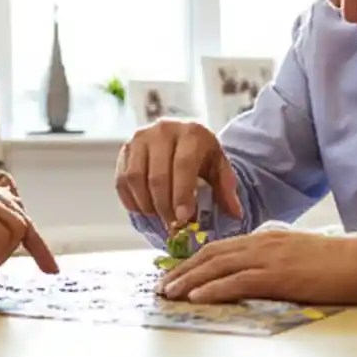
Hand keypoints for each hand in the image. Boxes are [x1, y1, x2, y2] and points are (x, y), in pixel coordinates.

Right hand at [115, 119, 243, 231]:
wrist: (184, 139)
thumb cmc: (203, 157)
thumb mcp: (220, 169)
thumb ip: (226, 190)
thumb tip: (235, 214)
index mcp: (191, 133)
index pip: (183, 165)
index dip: (182, 195)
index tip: (183, 219)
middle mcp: (163, 130)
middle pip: (157, 175)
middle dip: (164, 206)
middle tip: (172, 226)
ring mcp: (140, 138)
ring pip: (135, 177)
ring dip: (146, 204)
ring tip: (159, 218)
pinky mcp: (125, 149)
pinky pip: (121, 179)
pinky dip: (131, 200)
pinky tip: (144, 211)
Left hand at [157, 228, 356, 304]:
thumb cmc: (335, 262)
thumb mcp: (295, 253)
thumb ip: (271, 257)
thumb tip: (250, 271)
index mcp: (265, 237)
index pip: (219, 247)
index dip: (193, 261)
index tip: (175, 274)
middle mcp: (262, 243)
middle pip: (211, 254)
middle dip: (182, 270)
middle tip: (162, 286)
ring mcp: (270, 258)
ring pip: (218, 266)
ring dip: (189, 280)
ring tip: (169, 293)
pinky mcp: (279, 275)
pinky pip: (238, 281)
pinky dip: (213, 288)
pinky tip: (197, 296)